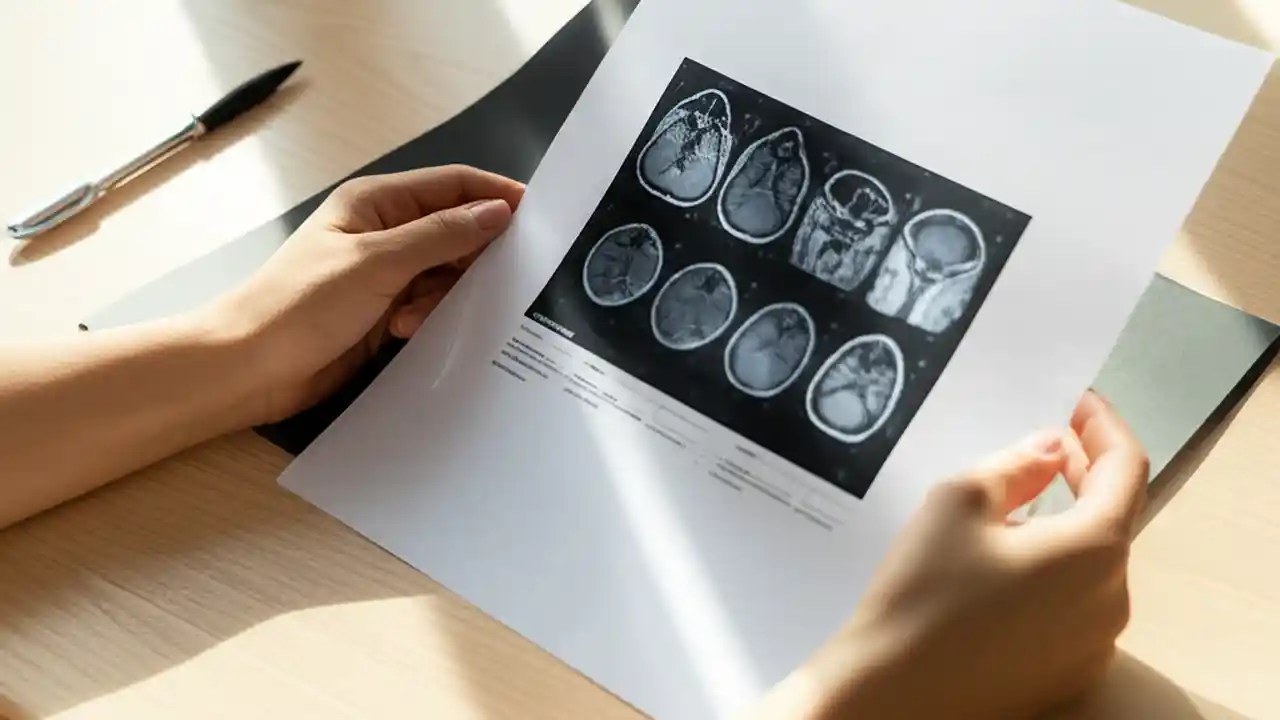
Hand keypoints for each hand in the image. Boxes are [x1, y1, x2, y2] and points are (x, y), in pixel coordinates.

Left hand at [207, 165, 524, 422]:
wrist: (249, 368)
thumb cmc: (299, 305)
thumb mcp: (376, 263)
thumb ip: (441, 235)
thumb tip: (497, 212)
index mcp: (376, 202)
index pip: (452, 186)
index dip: (496, 196)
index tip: (540, 217)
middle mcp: (384, 233)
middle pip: (455, 232)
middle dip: (473, 257)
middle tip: (493, 284)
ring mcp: (384, 274)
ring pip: (446, 274)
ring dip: (443, 296)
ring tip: (414, 317)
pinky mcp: (384, 313)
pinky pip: (430, 308)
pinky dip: (429, 319)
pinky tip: (405, 332)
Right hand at [753, 392, 1147, 719]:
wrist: (892, 694)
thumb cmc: (922, 592)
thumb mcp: (958, 502)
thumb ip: (1016, 465)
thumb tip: (1050, 450)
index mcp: (1095, 549)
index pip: (1126, 468)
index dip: (1103, 427)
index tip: (1078, 402)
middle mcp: (1111, 599)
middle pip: (1111, 519)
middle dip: (1081, 475)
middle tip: (1043, 445)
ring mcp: (1094, 644)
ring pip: (1089, 565)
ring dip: (1062, 527)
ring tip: (1009, 509)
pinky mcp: (1067, 673)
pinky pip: (1072, 607)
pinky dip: (1050, 574)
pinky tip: (1000, 569)